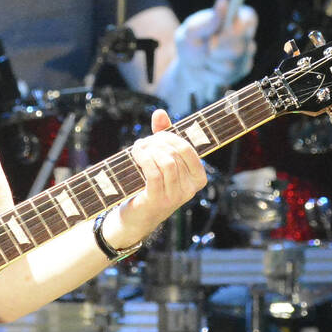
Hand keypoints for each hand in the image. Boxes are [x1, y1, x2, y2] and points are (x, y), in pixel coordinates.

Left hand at [106, 108, 207, 246]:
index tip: (155, 135)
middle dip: (157, 141)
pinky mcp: (158, 200)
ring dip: (149, 150)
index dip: (170, 136)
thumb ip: (162, 136)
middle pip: (176, 152)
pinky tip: (135, 154)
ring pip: (166, 161)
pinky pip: (154, 172)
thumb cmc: (148, 186)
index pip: (189, 149)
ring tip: (138, 149)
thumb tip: (160, 112)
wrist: (134, 218)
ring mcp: (175, 197)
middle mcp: (190, 189)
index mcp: (197, 178)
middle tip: (143, 143)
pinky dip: (143, 158)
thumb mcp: (158, 160)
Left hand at [176, 0, 257, 83]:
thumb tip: (223, 1)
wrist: (188, 66)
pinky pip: (227, 77)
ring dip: (212, 63)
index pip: (250, 20)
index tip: (224, 32)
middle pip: (240, 47)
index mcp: (236, 19)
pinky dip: (212, 73)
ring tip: (205, 57)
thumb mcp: (192, 30)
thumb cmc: (190, 42)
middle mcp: (245, 36)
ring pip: (231, 65)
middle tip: (208, 47)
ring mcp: (245, 55)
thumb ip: (209, 20)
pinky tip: (209, 67)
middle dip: (218, 50)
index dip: (239, 28)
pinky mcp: (241, 71)